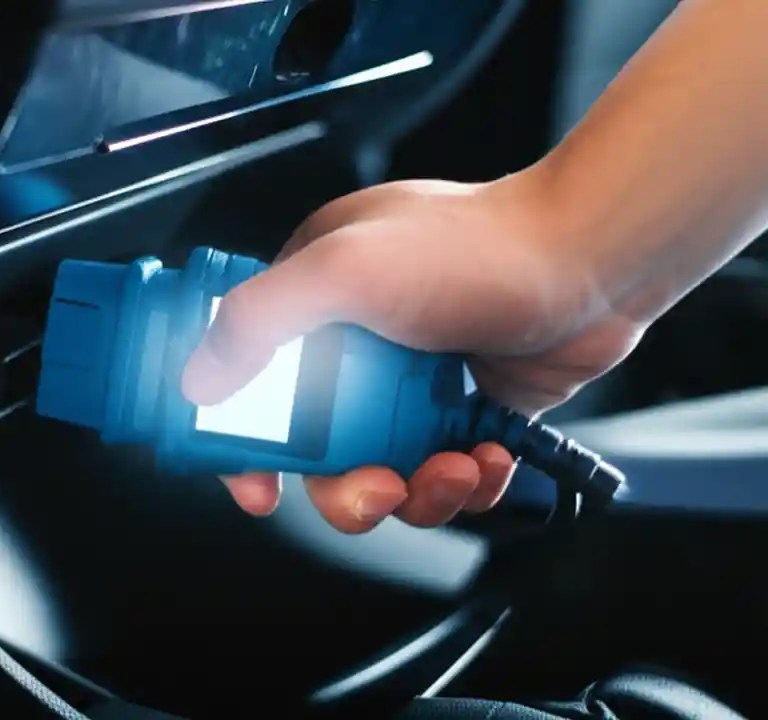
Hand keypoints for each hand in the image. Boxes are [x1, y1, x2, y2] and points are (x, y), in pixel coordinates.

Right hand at [181, 174, 645, 531]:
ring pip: (377, 468)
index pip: (245, 378)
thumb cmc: (477, 245)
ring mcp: (408, 380)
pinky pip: (438, 471)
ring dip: (412, 490)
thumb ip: (257, 321)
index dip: (238, 441)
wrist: (592, 263)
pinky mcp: (459, 410)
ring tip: (447, 471)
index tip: (254, 483)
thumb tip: (198, 376)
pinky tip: (482, 459)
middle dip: (342, 484)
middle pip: (312, 447)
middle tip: (373, 487)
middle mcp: (354, 342)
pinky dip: (461, 481)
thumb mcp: (342, 269)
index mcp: (311, 297)